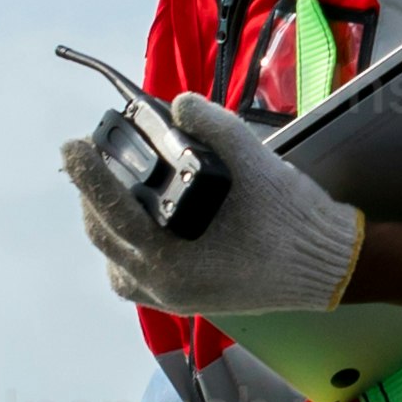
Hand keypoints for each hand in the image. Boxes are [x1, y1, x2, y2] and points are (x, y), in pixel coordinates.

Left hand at [66, 98, 360, 317]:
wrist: (328, 264)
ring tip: (116, 187)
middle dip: (93, 194)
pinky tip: (140, 223)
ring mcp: (173, 297)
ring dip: (107, 223)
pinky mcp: (186, 298)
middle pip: (104, 235)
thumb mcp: (252, 160)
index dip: (87, 174)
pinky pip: (137, 276)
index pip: (111, 210)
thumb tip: (178, 103)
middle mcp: (163, 284)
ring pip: (116, 260)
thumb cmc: (291, 218)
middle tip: (96, 157)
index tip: (73, 145)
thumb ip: (212, 125)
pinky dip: (128, 248)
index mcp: (172, 257)